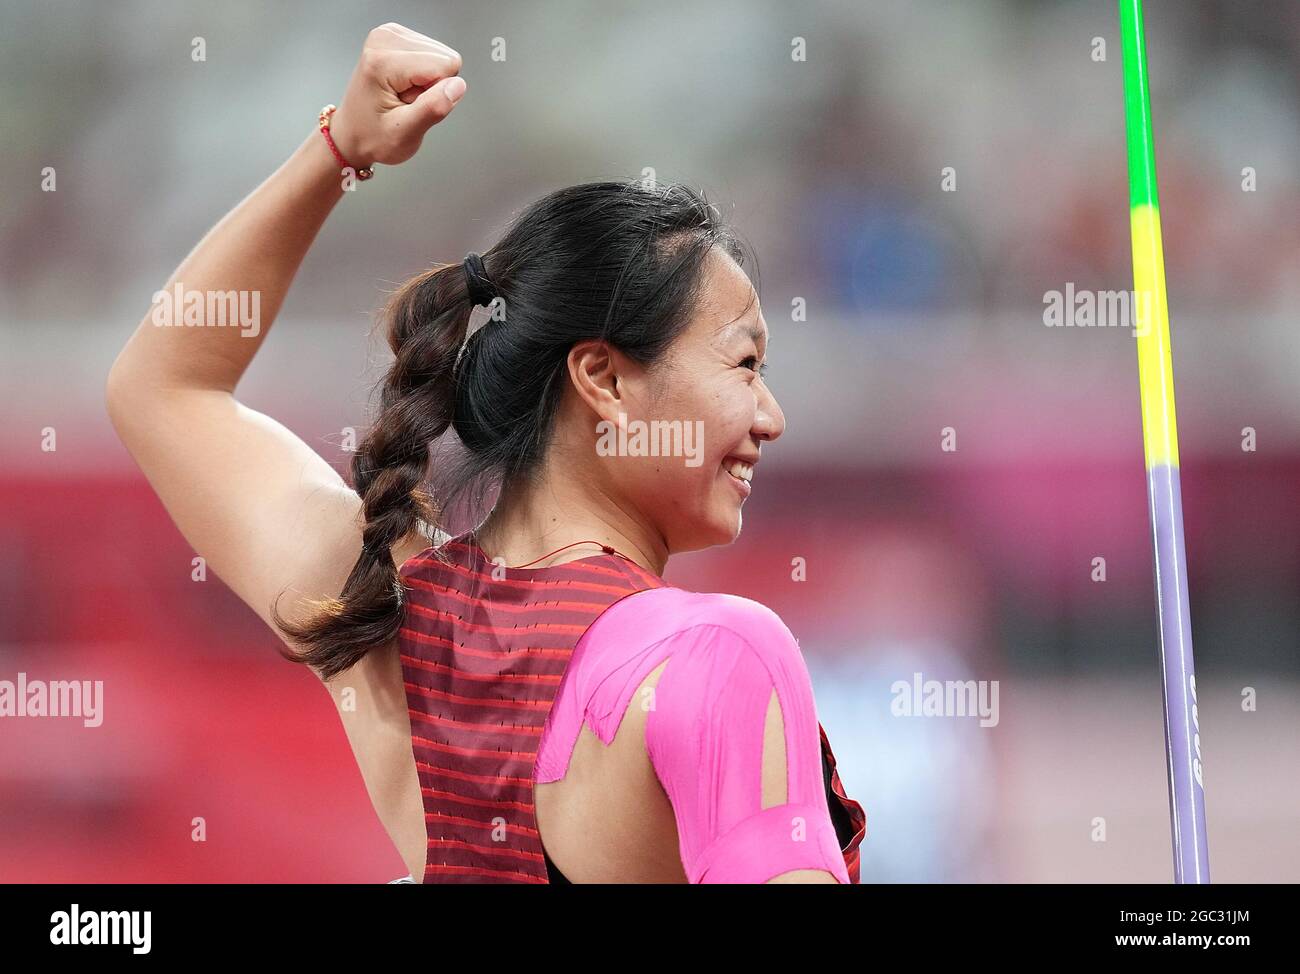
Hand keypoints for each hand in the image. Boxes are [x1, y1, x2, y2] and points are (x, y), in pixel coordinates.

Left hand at [328, 23, 465, 168]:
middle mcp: (384, 38)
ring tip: (402, 96)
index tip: (411, 105)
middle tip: (406, 102)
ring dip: (426, 81)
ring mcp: (389, 34)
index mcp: (382, 61)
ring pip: (441, 54)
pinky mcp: (396, 35)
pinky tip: (403, 86)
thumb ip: (432, 109)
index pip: (445, 66)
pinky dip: (422, 74)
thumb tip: (458, 85)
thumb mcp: (404, 135)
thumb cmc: (374, 136)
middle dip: (431, 86)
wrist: (352, 133)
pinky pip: (432, 53)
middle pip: (444, 57)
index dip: (436, 93)